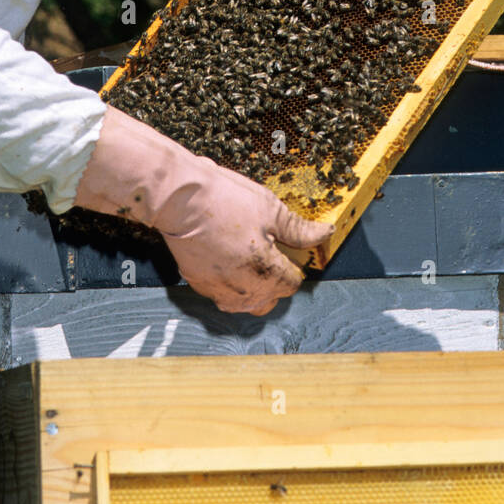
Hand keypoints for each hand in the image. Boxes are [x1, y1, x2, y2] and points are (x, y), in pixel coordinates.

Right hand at [74, 105, 332, 313]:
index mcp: (265, 271)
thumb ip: (298, 229)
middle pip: (270, 300)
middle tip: (272, 254)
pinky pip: (221, 296)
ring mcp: (217, 289)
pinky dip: (230, 287)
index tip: (290, 249)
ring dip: (254, 291)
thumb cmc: (224, 199)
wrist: (179, 197)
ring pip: (245, 305)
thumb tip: (324, 234)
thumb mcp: (270, 208)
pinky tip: (229, 264)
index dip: (295, 265)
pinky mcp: (197, 282)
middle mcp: (242, 288)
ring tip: (252, 265)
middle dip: (277, 282)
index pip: (292, 284)